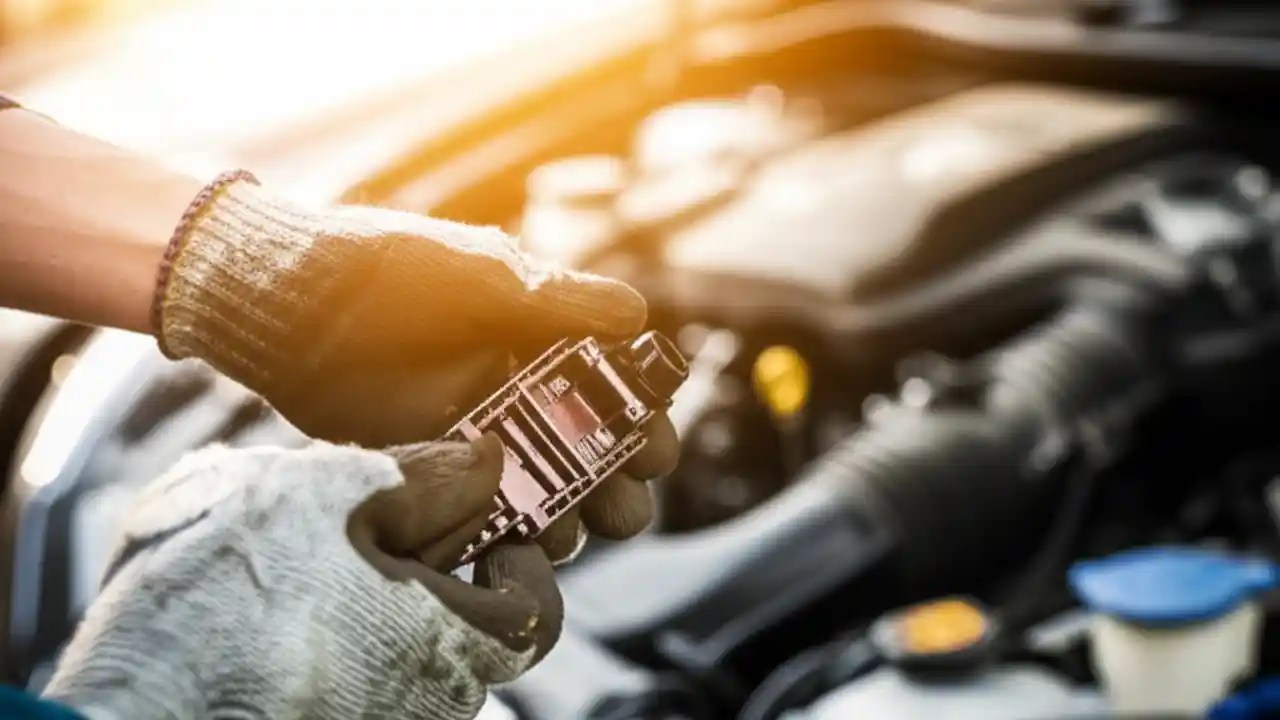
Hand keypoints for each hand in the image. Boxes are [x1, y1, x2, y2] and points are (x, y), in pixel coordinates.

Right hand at [43, 438, 560, 719]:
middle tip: (357, 524)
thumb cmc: (217, 604)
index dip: (516, 559)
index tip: (473, 523)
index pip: (534, 613)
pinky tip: (260, 602)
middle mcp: (424, 707)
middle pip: (466, 630)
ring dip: (365, 596)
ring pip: (401, 651)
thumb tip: (484, 464)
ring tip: (289, 560)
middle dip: (427, 568)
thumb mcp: (323, 497)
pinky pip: (346, 676)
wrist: (111, 711)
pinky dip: (322, 632)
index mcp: (450, 649)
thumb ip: (421, 478)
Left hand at [154, 178, 678, 560]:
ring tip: (573, 533)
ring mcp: (476, 429)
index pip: (613, 386)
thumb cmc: (389, 271)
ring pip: (542, 486)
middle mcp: (517, 387)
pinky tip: (520, 543)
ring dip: (570, 515)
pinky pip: (483, 505)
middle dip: (617, 482)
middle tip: (624, 507)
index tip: (655, 450)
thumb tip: (637, 315)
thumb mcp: (480, 276)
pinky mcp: (431, 462)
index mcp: (541, 337)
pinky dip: (508, 527)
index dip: (642, 420)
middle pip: (589, 448)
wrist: (287, 304)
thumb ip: (555, 301)